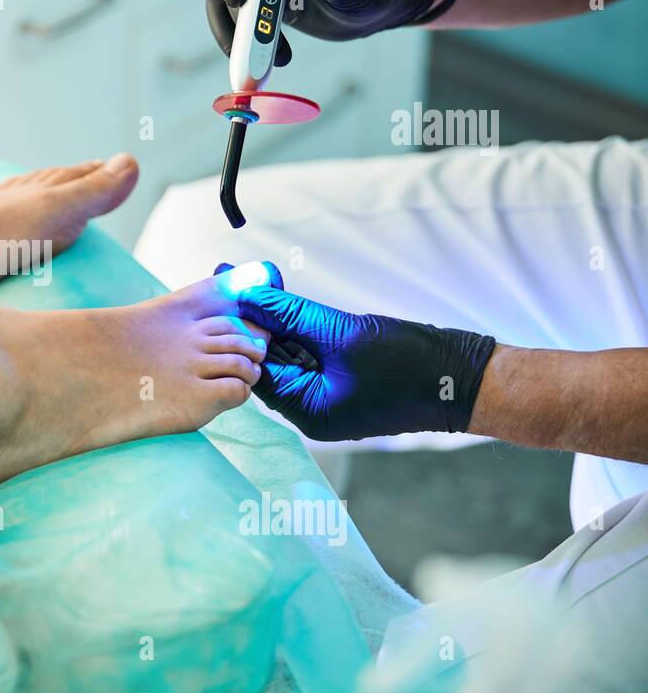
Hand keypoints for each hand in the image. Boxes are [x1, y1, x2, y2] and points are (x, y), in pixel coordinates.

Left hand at [231, 284, 496, 440]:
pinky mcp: (346, 384)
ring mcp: (330, 399)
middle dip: (255, 322)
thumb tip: (252, 296)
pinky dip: (300, 332)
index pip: (257, 368)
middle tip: (234, 281)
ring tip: (255, 285)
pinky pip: (312, 358)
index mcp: (307, 412)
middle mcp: (313, 411)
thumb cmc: (411, 364)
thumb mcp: (343, 333)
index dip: (240, 329)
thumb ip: (294, 315)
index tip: (224, 293)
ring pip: (290, 357)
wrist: (467, 379)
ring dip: (277, 323)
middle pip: (270, 362)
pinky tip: (285, 303)